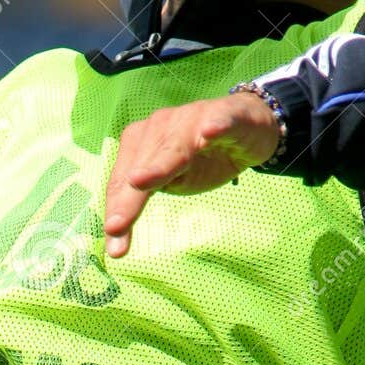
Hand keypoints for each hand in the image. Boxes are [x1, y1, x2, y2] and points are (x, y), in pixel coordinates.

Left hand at [104, 90, 281, 257]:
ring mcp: (192, 118)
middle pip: (141, 167)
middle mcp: (161, 126)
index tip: (114, 249)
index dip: (117, 212)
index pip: (123, 181)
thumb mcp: (174, 182)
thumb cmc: (203, 158)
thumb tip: (116, 225)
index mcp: (141, 143)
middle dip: (128, 199)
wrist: (250, 127)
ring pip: (174, 146)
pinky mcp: (227, 115)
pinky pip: (220, 120)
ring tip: (140, 182)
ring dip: (158, 165)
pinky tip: (210, 132)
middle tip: (115, 228)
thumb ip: (145, 195)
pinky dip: (216, 126)